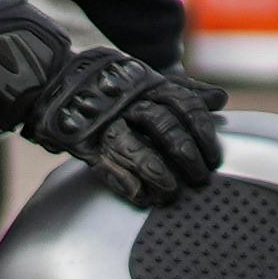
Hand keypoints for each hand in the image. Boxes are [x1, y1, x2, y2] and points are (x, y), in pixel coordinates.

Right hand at [25, 50, 224, 209]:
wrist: (57, 81)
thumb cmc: (113, 87)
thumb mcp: (148, 80)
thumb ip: (184, 90)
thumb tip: (220, 98)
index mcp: (149, 85)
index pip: (185, 105)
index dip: (203, 132)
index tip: (214, 156)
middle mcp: (129, 103)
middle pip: (165, 127)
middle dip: (186, 155)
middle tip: (200, 177)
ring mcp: (106, 123)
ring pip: (136, 148)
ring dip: (157, 173)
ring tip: (171, 192)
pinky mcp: (85, 144)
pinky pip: (107, 167)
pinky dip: (126, 184)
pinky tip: (141, 197)